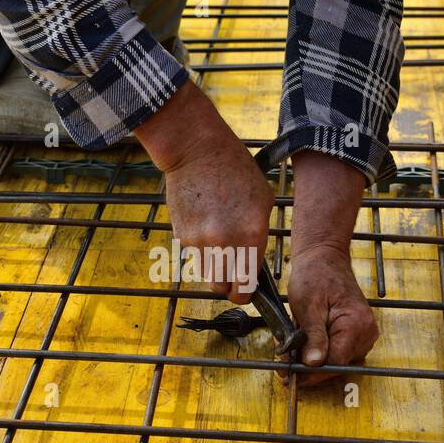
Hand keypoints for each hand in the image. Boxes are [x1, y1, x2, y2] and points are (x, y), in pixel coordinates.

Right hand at [135, 81, 272, 302]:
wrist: (196, 151)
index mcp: (251, 235)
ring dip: (214, 271)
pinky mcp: (181, 235)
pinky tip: (205, 229)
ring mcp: (200, 241)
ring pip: (206, 276)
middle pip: (222, 288)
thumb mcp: (262, 200)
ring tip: (219, 251)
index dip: (246, 292)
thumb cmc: (234, 170)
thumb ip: (259, 235)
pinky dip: (200, 252)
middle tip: (232, 274)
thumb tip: (252, 263)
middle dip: (228, 286)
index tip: (246, 288)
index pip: (246, 286)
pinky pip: (193, 256)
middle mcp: (225, 243)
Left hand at [282, 149, 378, 385]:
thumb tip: (314, 364)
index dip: (312, 372)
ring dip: (313, 360)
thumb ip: (313, 337)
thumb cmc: (315, 276)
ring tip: (291, 352)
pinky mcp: (356, 334)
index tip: (291, 377)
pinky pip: (338, 351)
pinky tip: (304, 345)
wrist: (323, 257)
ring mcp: (363, 334)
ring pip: (336, 360)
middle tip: (284, 364)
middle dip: (310, 366)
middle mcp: (366, 332)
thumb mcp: (308, 307)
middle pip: (337, 364)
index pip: (336, 362)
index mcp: (356, 324)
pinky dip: (320, 351)